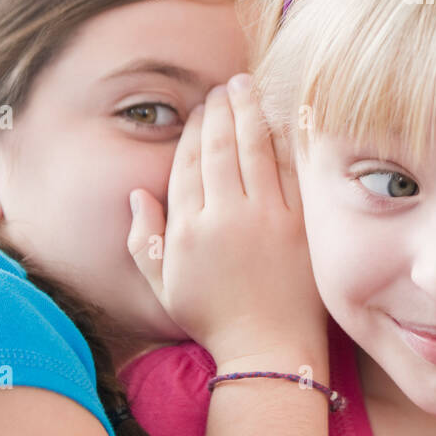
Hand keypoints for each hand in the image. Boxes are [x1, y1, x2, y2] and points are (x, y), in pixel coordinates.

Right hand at [127, 73, 325, 363]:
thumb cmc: (214, 318)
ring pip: (254, 148)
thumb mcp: (164, 286)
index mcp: (188, 230)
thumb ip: (143, 239)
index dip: (192, 130)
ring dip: (249, 111)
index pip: (187, 163)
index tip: (199, 110)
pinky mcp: (299, 223)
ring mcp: (265, 218)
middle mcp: (224, 217)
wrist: (268, 348)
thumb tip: (137, 194)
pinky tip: (279, 117)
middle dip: (220, 110)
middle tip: (223, 87)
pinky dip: (282, 139)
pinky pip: (288, 169)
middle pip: (219, 147)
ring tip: (247, 87)